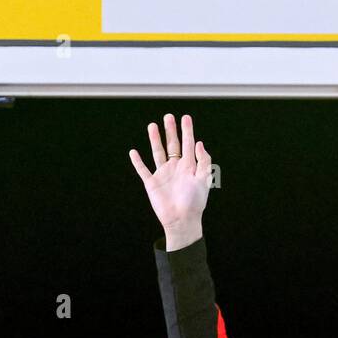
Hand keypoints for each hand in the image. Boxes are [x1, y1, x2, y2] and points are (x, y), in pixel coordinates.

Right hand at [129, 113, 211, 242]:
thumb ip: (203, 161)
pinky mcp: (152, 183)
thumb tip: (199, 142)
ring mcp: (163, 175)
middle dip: (170, 131)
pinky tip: (134, 152)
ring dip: (155, 140)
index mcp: (188, 167)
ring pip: (158, 152)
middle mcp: (175, 168)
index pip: (188, 144)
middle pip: (172, 145)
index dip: (187, 131)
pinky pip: (143, 170)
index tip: (186, 118)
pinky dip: (137, 161)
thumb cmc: (195, 203)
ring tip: (152, 126)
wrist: (182, 220)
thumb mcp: (203, 180)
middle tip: (168, 117)